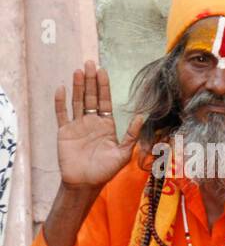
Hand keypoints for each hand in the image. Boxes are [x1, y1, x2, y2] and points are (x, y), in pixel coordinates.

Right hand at [54, 61, 143, 191]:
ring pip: (77, 101)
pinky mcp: (64, 131)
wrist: (85, 183)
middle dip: (91, 80)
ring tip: (78, 71)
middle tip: (90, 63)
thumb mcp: (123, 153)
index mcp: (106, 125)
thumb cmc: (105, 170)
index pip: (105, 101)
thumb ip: (131, 135)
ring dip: (77, 87)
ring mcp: (77, 125)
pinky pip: (61, 114)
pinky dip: (60, 102)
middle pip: (91, 97)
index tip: (102, 71)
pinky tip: (61, 89)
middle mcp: (92, 122)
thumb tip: (142, 117)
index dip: (104, 86)